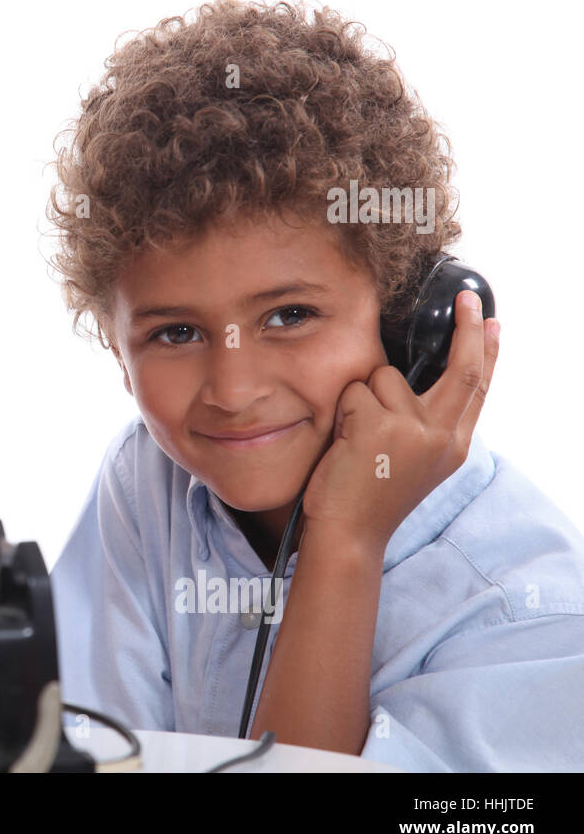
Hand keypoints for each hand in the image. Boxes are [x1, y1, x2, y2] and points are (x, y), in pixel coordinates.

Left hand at [301, 290, 498, 551]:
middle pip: (462, 369)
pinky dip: (342, 411)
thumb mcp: (415, 462)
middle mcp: (441, 436)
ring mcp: (412, 430)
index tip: (492, 324)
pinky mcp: (378, 426)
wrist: (349, 533)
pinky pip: (354, 391)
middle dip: (467, 329)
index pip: (477, 388)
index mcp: (453, 446)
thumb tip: (413, 381)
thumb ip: (425, 425)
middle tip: (467, 300)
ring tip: (355, 438)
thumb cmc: (370, 496)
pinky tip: (342, 443)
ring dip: (361, 398)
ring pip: (384, 376)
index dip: (486, 353)